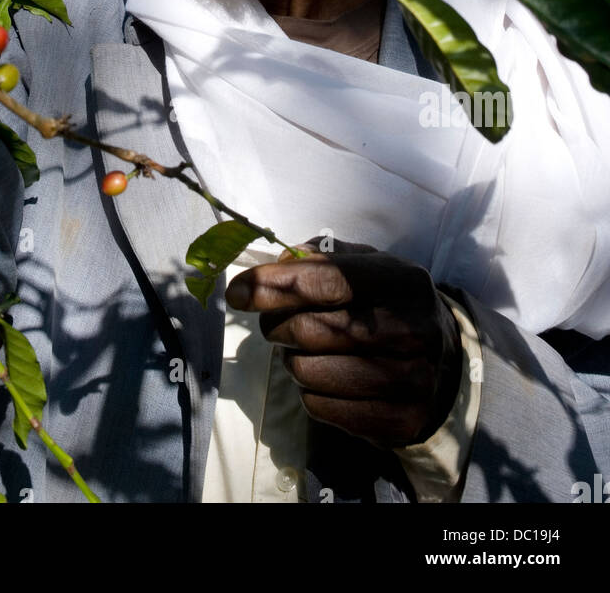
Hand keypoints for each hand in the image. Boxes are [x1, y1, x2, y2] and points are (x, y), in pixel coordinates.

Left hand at [224, 240, 462, 447]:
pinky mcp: (400, 420)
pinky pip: (322, 408)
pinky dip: (308, 392)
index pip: (327, 282)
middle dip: (276, 325)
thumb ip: (320, 258)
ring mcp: (412, 379)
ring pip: (311, 371)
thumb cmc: (387, 305)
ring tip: (300, 351)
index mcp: (402, 281)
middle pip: (312, 329)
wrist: (441, 363)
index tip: (238, 293)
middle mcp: (413, 329)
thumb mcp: (366, 267)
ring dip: (291, 361)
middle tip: (272, 325)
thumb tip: (276, 264)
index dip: (275, 286)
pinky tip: (322, 379)